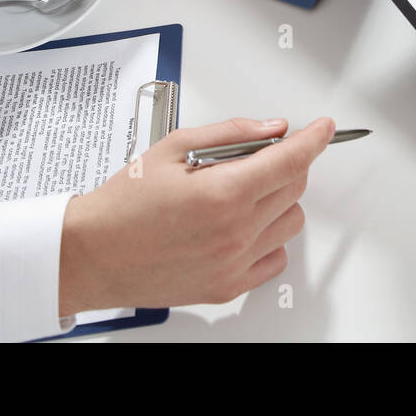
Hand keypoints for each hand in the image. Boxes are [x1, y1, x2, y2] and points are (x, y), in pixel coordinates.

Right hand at [58, 116, 334, 315]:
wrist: (92, 254)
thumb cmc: (123, 203)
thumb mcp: (173, 147)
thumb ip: (230, 134)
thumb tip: (271, 129)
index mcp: (223, 193)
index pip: (292, 161)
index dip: (314, 139)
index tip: (323, 129)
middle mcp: (235, 231)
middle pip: (295, 187)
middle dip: (285, 165)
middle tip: (253, 159)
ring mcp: (234, 262)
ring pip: (290, 221)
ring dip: (277, 201)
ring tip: (238, 195)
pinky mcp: (228, 286)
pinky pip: (275, 257)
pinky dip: (268, 237)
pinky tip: (240, 225)